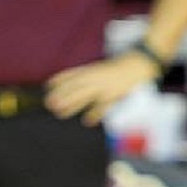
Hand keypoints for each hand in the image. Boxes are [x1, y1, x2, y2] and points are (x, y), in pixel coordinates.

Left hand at [45, 53, 159, 125]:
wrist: (137, 65)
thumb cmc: (118, 69)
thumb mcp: (100, 69)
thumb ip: (87, 74)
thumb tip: (73, 81)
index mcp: (91, 70)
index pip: (72, 74)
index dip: (60, 79)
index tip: (49, 85)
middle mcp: (95, 77)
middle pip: (74, 87)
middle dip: (61, 95)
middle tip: (49, 104)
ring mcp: (104, 86)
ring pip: (84, 96)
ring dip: (71, 105)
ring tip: (60, 113)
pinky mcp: (113, 95)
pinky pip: (102, 106)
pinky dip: (94, 113)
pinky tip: (87, 121)